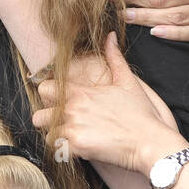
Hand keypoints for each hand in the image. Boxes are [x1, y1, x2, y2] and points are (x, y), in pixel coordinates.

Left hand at [33, 33, 183, 173]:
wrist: (150, 141)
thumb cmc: (140, 113)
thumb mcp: (127, 82)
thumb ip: (114, 58)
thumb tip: (110, 36)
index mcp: (81, 92)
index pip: (44, 89)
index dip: (49, 97)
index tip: (56, 103)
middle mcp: (72, 108)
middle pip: (38, 115)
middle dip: (47, 120)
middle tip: (61, 124)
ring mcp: (73, 128)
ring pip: (47, 135)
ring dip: (56, 137)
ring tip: (70, 137)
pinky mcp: (78, 147)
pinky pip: (58, 150)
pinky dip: (65, 152)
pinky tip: (78, 149)